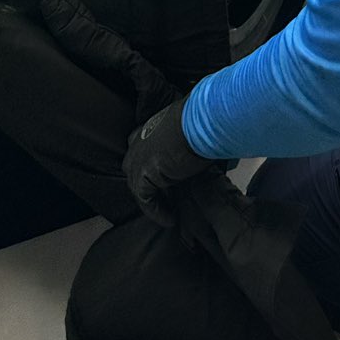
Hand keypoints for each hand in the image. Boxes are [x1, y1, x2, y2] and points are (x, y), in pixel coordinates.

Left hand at [123, 99, 218, 224]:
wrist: (202, 120)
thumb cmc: (205, 121)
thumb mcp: (192, 129)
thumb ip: (186, 140)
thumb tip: (199, 150)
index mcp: (151, 125)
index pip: (141, 146)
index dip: (149, 164)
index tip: (164, 180)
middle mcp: (140, 140)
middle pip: (134, 167)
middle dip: (147, 183)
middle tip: (166, 199)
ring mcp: (138, 156)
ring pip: (138, 186)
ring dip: (153, 201)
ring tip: (170, 213)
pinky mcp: (143, 173)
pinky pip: (145, 199)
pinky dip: (157, 212)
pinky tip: (171, 219)